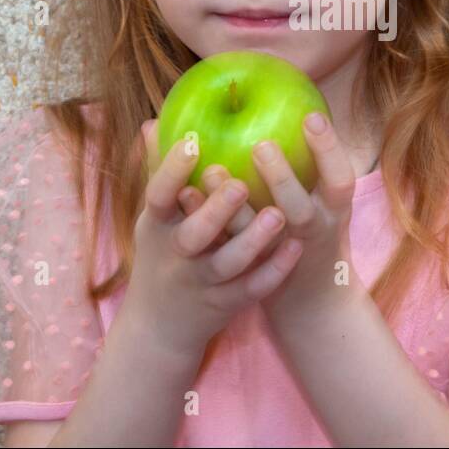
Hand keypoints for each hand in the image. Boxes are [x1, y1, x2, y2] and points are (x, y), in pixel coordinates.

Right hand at [125, 119, 304, 358]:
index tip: (194, 141)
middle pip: (193, 235)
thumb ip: (158, 171)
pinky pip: (252, 288)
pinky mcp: (226, 303)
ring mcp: (202, 281)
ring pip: (227, 264)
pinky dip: (273, 270)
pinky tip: (295, 247)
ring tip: (278, 215)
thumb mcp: (153, 217)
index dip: (172, 170)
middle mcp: (176, 254)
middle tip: (240, 183)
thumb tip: (154, 121)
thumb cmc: (161, 254)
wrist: (159, 327)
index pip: (158, 195)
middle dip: (215, 211)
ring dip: (252, 240)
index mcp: (156, 226)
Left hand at [185, 111, 357, 328]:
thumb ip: (316, 162)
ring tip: (211, 169)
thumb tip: (298, 106)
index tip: (311, 116)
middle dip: (282, 179)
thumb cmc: (315, 233)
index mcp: (334, 213)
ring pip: (257, 240)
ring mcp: (277, 261)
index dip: (329, 150)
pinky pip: (226, 252)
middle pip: (299, 211)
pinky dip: (206, 225)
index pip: (341, 180)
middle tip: (260, 144)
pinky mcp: (249, 279)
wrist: (312, 302)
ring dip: (233, 207)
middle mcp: (310, 238)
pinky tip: (185, 196)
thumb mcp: (327, 201)